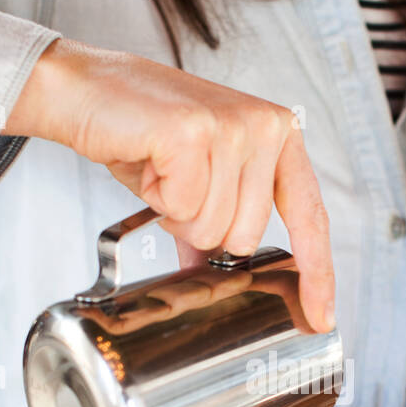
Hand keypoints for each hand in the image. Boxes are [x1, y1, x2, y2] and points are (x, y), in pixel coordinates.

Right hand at [5, 37, 335, 332]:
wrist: (83, 89)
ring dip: (174, 211)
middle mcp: (266, 126)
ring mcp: (233, 126)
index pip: (311, 216)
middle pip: (246, 236)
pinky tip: (149, 164)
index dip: (317, 272)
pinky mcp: (194, 132)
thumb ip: (225, 218)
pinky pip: (182, 208)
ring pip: (212, 227)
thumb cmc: (140, 130)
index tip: (322, 316)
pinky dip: (155, 197)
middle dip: (200, 228)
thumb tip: (229, 274)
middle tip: (177, 185)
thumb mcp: (198, 177)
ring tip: (162, 170)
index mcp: (278, 135)